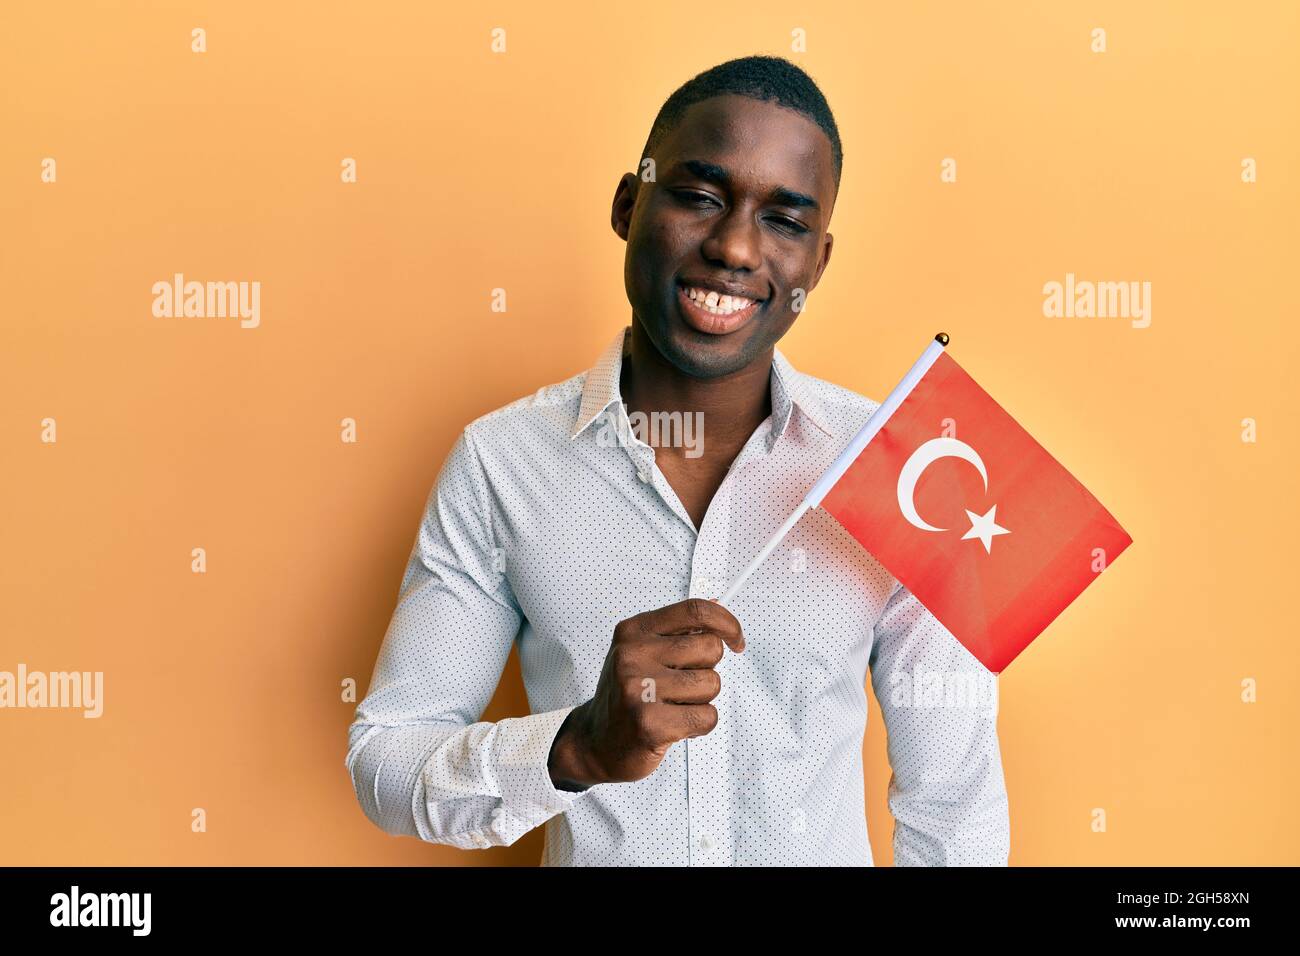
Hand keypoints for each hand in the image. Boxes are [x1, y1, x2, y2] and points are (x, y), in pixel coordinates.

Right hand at [548, 597, 743, 789]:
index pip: (695, 611)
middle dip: (707, 669)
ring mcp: (639, 689)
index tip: (735, 639)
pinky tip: (674, 726)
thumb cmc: (626, 696)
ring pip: (711, 684)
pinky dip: (700, 725)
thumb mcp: (643, 652)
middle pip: (710, 648)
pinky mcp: (650, 724)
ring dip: (702, 700)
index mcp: (634, 631)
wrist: (594, 742)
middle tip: (681, 686)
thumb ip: (677, 631)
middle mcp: (632, 655)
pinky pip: (707, 717)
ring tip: (673, 707)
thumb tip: (716, 604)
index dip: (726, 622)